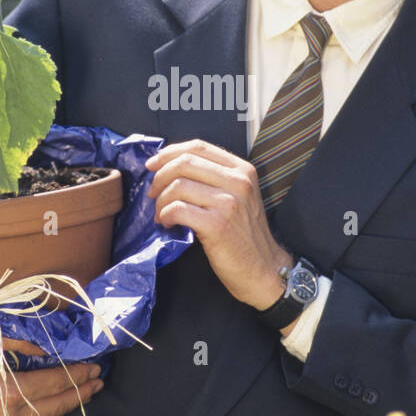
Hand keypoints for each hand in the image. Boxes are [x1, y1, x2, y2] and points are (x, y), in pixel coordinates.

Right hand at [0, 334, 103, 415]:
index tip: (94, 365)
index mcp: (8, 392)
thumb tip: (47, 347)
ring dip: (68, 406)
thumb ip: (19, 340)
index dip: (76, 374)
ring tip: (88, 392)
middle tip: (99, 379)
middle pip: (56, 405)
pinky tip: (59, 405)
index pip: (53, 383)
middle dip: (81, 392)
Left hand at [145, 139, 292, 311]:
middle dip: (160, 177)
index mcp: (242, 169)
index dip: (169, 152)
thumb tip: (169, 165)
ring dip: (160, 201)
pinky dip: (165, 215)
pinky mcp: (217, 225)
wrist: (262, 268)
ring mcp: (229, 203)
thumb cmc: (244, 234)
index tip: (153, 165)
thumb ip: (213, 177)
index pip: (198, 146)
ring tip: (161, 215)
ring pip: (177, 186)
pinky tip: (168, 224)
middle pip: (184, 163)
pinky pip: (178, 209)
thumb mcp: (238, 196)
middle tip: (153, 194)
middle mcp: (238, 182)